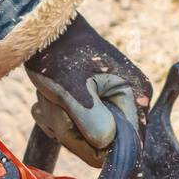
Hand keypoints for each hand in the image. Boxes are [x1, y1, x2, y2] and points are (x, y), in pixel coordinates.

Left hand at [24, 14, 151, 166]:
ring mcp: (112, 105)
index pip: (127, 147)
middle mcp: (130, 103)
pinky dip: (59, 120)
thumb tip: (106, 145)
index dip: (98, 147)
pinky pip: (78, 132)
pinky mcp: (96, 107)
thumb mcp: (71, 88)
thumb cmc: (58, 54)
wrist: (42, 31)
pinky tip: (51, 100)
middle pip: (103, 146)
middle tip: (57, 105)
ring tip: (51, 98)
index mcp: (135, 95)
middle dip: (74, 132)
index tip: (74, 127)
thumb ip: (90, 119)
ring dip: (61, 124)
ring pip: (86, 140)